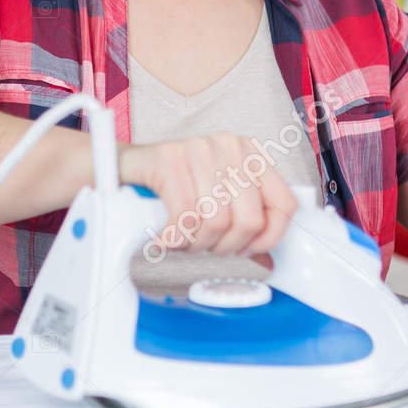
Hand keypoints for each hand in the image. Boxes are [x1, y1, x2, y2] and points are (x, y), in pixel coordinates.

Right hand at [116, 132, 297, 256]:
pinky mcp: (170, 159)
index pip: (284, 203)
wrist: (123, 168)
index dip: (270, 238)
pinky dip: (175, 239)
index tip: (248, 252)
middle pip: (250, 220)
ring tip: (184, 244)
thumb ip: (241, 218)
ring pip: (216, 222)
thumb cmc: (172, 187)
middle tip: (207, 252)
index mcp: (250, 154)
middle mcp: (229, 147)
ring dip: (196, 246)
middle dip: (226, 248)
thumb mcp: (215, 197)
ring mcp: (199, 149)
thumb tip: (264, 260)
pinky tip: (165, 240)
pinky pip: (185, 216)